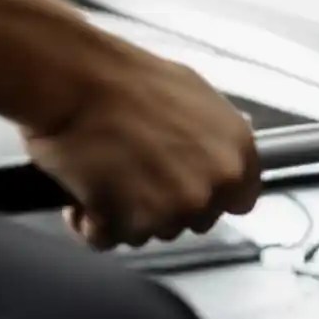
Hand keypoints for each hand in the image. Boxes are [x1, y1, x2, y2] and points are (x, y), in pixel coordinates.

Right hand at [22, 49, 259, 249]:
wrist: (78, 80)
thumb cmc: (128, 80)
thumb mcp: (196, 96)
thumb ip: (215, 136)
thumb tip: (217, 151)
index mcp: (237, 152)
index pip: (240, 200)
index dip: (213, 196)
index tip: (192, 190)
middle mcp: (213, 185)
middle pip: (196, 220)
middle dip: (168, 205)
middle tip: (138, 176)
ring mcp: (172, 209)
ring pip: (152, 232)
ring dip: (127, 214)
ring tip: (107, 177)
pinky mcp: (128, 223)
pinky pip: (108, 238)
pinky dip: (92, 223)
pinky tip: (84, 195)